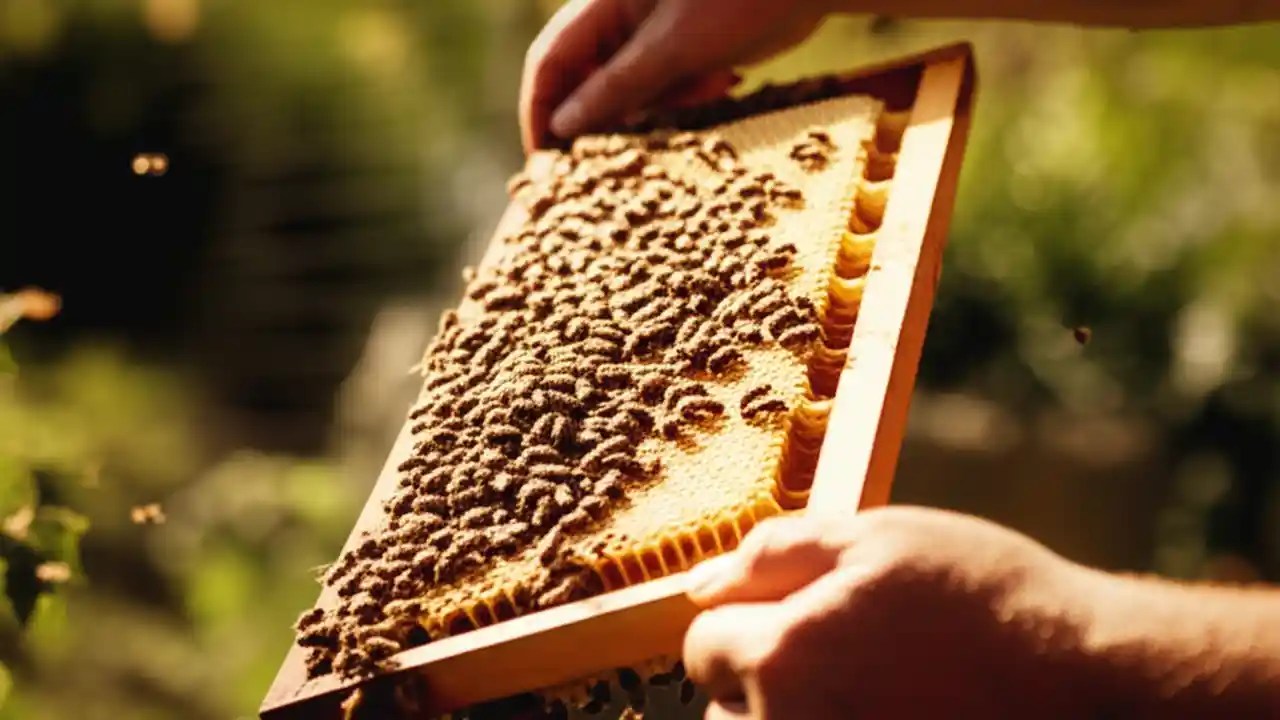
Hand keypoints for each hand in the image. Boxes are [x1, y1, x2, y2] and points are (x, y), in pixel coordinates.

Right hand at [519, 0, 832, 150]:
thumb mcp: (674, 47)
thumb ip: (617, 86)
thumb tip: (564, 127)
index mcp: (604, 4)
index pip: (549, 61)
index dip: (539, 111)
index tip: (543, 162)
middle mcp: (622, 21)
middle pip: (582, 81)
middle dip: (592, 125)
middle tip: (600, 172)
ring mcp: (655, 39)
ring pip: (625, 94)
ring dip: (643, 120)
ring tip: (679, 118)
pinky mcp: (688, 55)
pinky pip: (663, 94)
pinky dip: (679, 107)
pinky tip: (716, 86)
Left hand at [681, 506, 1099, 718]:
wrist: (1087, 681)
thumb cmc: (983, 600)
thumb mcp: (876, 538)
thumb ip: (773, 554)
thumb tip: (701, 585)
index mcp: (784, 658)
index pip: (701, 649)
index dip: (742, 624)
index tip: (796, 619)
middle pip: (723, 714)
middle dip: (761, 683)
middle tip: (840, 659)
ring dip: (792, 717)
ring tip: (866, 693)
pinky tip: (886, 712)